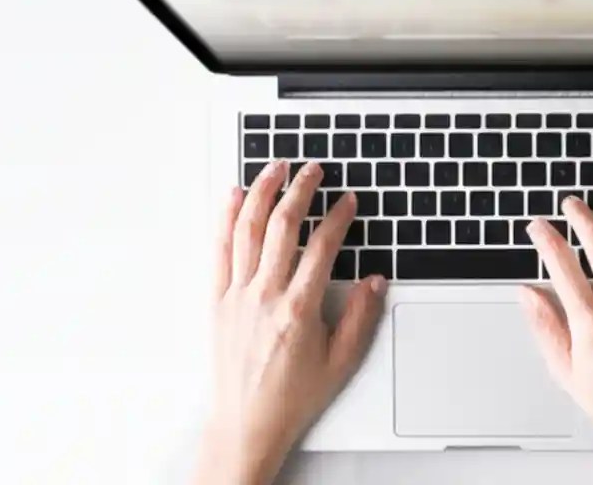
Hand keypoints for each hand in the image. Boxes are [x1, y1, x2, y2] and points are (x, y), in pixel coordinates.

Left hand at [195, 160, 387, 484]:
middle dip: (301, 190)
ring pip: (248, 230)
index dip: (339, 217)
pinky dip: (227, 219)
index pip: (322, 247)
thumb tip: (374, 281)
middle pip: (284, 226)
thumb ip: (360, 317)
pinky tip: (234, 197)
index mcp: (299, 309)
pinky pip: (220, 250)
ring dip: (263, 192)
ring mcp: (237, 296)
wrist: (246, 423)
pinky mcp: (218, 301)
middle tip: (313, 170)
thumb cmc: (291, 397)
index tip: (348, 202)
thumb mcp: (341, 361)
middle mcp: (265, 296)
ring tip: (275, 169)